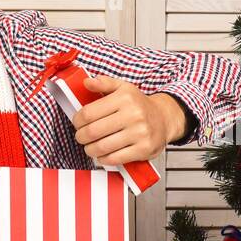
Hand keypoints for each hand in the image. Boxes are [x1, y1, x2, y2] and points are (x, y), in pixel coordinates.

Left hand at [72, 76, 186, 164]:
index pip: (88, 113)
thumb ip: (104, 83)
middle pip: (93, 131)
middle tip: (81, 137)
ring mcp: (140, 133)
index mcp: (125, 98)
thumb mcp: (123, 88)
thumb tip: (87, 82)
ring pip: (102, 147)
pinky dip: (103, 159)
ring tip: (90, 147)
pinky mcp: (144, 149)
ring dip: (90, 149)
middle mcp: (133, 114)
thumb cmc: (139, 105)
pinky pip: (115, 158)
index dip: (77, 121)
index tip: (77, 123)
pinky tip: (102, 154)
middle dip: (81, 137)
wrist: (164, 119)